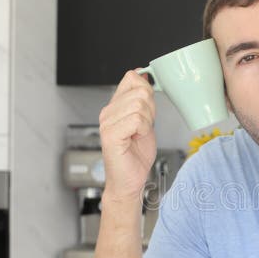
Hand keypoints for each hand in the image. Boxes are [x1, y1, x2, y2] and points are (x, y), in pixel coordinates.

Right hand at [98, 70, 157, 202]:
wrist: (129, 182)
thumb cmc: (136, 156)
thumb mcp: (146, 122)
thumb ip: (144, 101)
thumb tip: (145, 75)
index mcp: (115, 106)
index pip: (131, 77)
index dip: (147, 90)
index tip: (148, 110)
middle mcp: (108, 111)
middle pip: (140, 91)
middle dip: (151, 110)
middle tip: (144, 128)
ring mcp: (107, 122)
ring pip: (139, 105)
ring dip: (147, 122)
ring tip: (139, 135)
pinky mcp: (110, 134)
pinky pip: (136, 119)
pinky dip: (143, 130)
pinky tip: (136, 139)